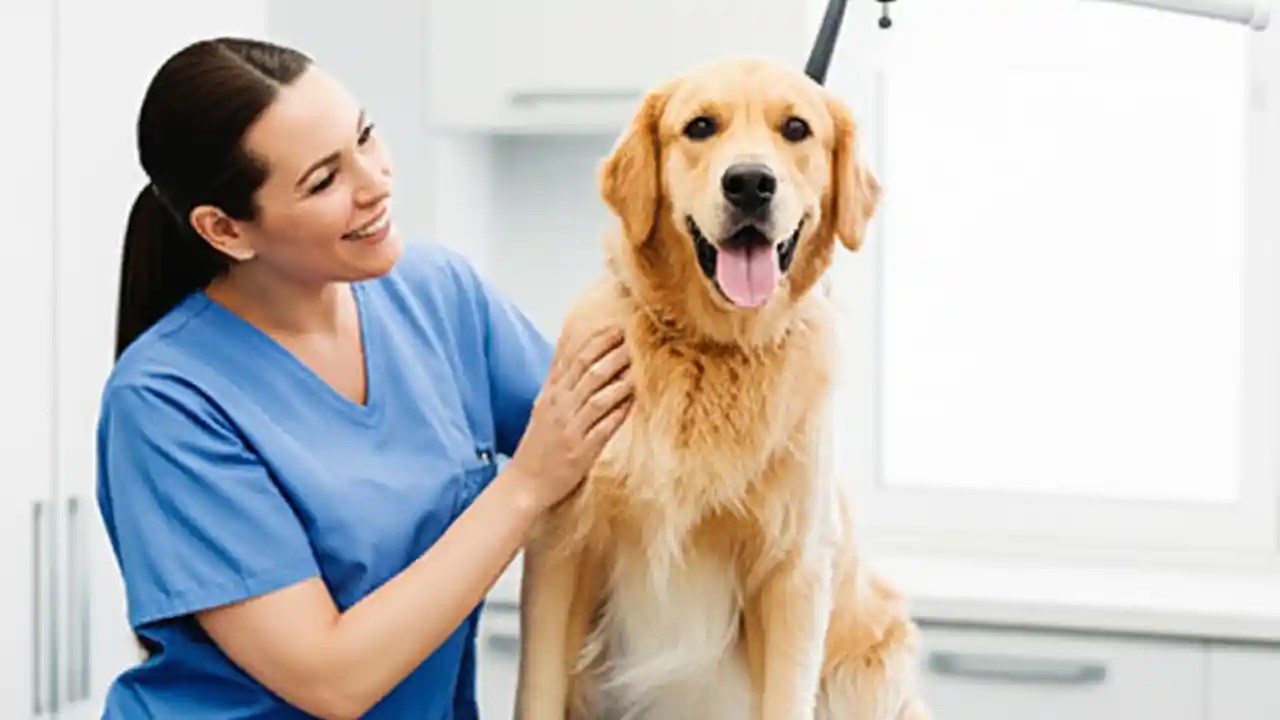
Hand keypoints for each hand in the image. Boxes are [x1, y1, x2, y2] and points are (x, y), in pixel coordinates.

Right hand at [507, 321, 633, 511]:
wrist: (525, 483)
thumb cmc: (538, 445)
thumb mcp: (542, 407)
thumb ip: (557, 382)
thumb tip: (568, 352)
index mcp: (551, 395)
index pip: (574, 360)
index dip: (597, 342)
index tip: (616, 327)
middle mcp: (560, 408)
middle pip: (589, 373)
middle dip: (613, 355)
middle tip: (634, 340)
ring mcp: (570, 429)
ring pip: (598, 398)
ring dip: (621, 381)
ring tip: (640, 367)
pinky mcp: (581, 451)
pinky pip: (604, 428)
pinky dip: (619, 413)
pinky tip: (634, 402)